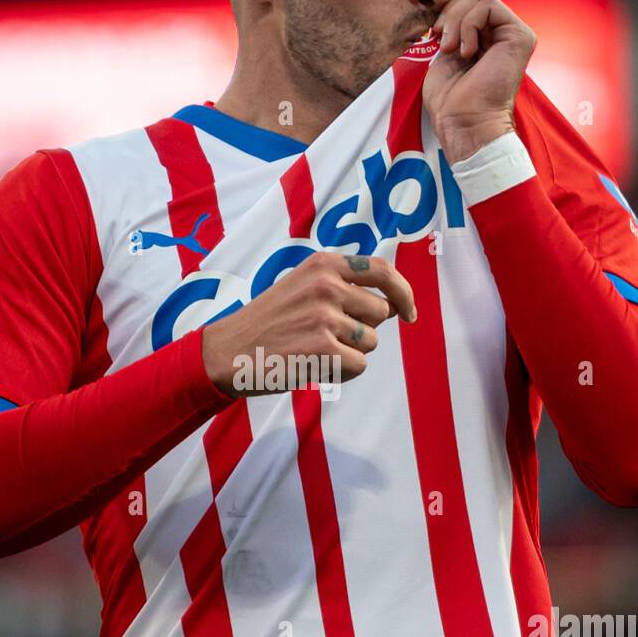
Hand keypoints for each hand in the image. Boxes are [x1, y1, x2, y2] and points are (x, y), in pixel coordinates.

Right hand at [201, 250, 416, 397]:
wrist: (228, 351)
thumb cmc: (268, 322)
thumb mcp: (301, 285)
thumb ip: (342, 285)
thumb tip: (394, 305)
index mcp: (323, 264)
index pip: (383, 271)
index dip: (403, 293)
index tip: (409, 312)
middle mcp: (327, 285)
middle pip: (382, 313)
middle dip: (365, 329)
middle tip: (328, 336)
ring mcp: (325, 317)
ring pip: (370, 342)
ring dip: (350, 351)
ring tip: (314, 349)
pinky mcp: (323, 349)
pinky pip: (359, 365)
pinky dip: (342, 372)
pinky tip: (315, 366)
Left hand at [422, 0, 536, 163]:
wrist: (463, 122)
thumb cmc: (450, 99)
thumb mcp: (445, 53)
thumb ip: (453, 26)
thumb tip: (449, 2)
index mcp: (488, 38)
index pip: (469, 3)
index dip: (448, 14)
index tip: (436, 38)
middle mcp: (505, 34)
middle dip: (452, 15)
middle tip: (445, 46)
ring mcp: (515, 34)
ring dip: (458, 22)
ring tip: (455, 51)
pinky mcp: (520, 36)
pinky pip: (488, 6)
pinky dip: (468, 25)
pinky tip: (468, 52)